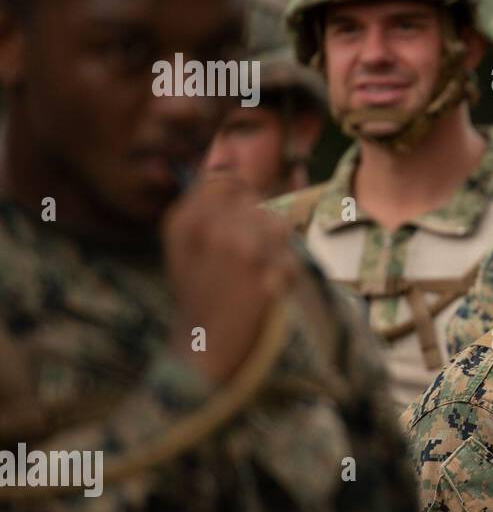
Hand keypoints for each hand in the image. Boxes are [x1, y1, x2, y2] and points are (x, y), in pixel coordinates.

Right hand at [162, 176, 298, 382]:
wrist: (204, 346)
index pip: (228, 181)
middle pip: (258, 203)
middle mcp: (211, 228)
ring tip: (252, 277)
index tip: (236, 226)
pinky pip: (290, 259)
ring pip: (278, 227)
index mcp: (184, 219)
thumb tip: (231, 165)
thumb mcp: (185, 245)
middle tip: (241, 264)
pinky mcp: (266, 275)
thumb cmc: (200, 293)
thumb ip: (206, 204)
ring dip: (275, 251)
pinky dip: (284, 276)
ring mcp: (240, 252)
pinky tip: (262, 293)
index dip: (240, 199)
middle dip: (259, 229)